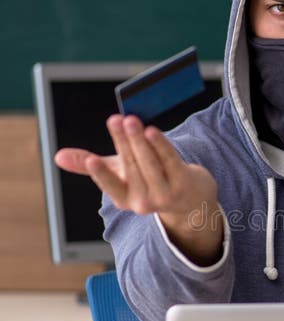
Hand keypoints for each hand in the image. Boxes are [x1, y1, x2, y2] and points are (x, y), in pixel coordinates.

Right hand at [54, 115, 222, 264]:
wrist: (189, 200)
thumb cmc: (148, 182)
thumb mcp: (118, 175)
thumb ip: (89, 165)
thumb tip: (58, 157)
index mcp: (123, 198)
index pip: (110, 184)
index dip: (101, 174)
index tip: (93, 160)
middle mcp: (143, 201)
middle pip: (131, 167)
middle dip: (123, 142)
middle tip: (116, 119)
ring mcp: (165, 194)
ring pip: (150, 163)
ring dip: (140, 140)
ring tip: (132, 120)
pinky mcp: (183, 183)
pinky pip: (170, 160)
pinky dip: (161, 145)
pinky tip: (152, 130)